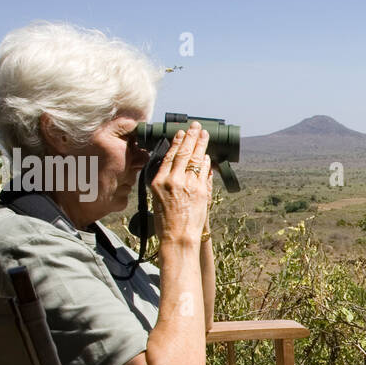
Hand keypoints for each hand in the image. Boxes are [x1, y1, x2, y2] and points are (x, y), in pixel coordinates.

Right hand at [150, 121, 211, 245]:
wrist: (178, 238)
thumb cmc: (166, 222)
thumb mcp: (158, 199)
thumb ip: (166, 182)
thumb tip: (178, 167)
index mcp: (159, 181)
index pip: (168, 156)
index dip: (176, 143)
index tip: (181, 133)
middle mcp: (172, 180)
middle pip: (183, 153)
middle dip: (191, 137)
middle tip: (197, 126)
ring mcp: (188, 185)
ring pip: (196, 159)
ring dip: (202, 145)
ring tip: (205, 134)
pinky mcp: (200, 191)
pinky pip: (204, 172)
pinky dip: (207, 163)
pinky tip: (208, 156)